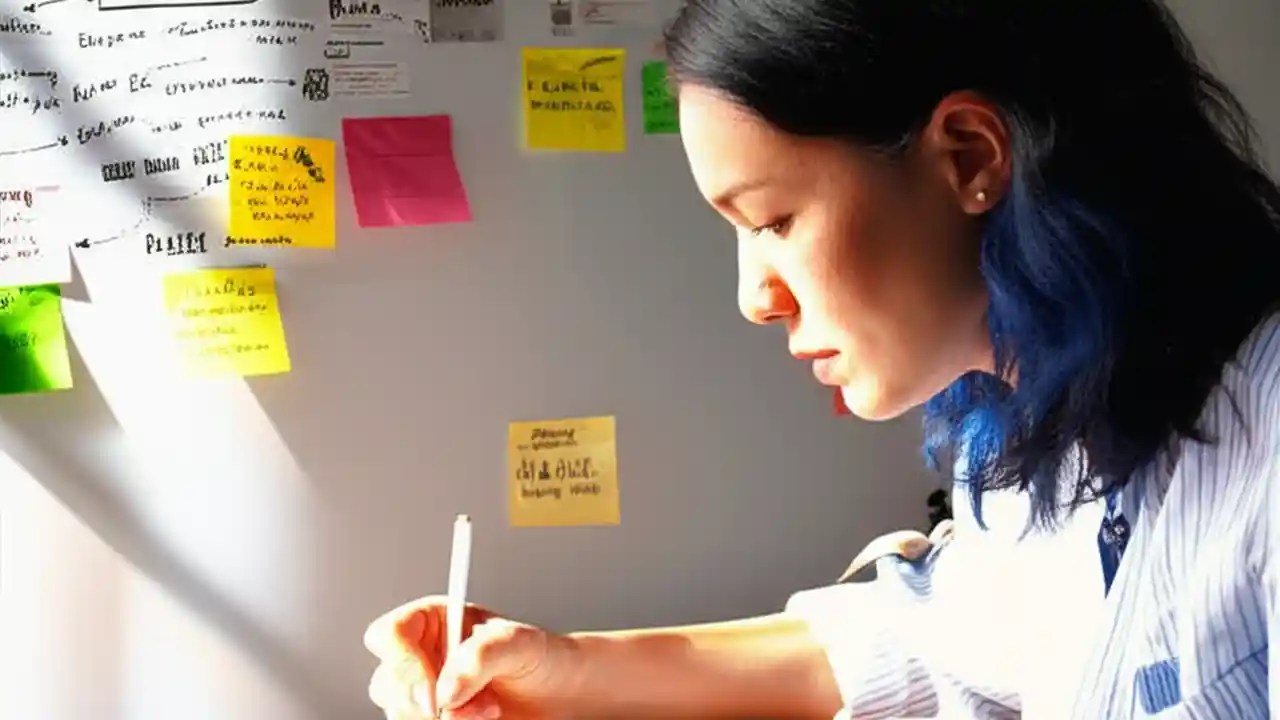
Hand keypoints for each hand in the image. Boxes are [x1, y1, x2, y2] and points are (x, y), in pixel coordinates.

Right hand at [364, 596, 579, 719]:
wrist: (556, 694)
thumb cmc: (537, 657)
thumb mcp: (518, 642)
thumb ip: (480, 656)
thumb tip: (446, 690)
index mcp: (431, 622)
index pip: (388, 634)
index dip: (400, 664)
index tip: (431, 695)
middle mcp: (419, 659)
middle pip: (385, 684)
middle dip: (423, 702)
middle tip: (467, 707)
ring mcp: (423, 695)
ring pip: (401, 715)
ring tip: (488, 708)